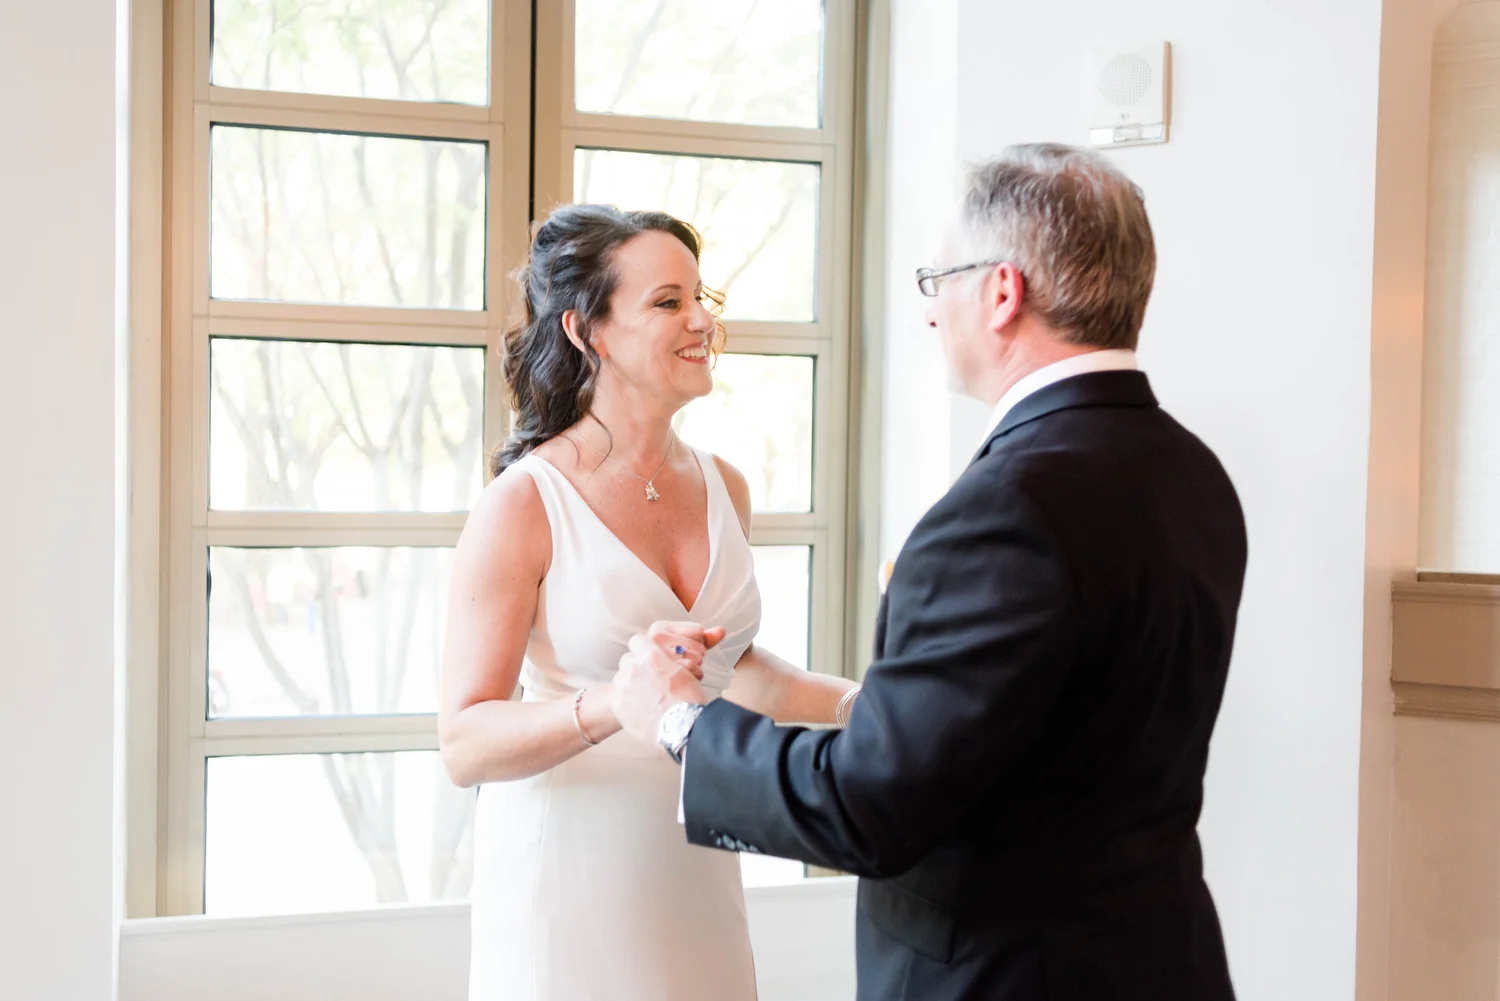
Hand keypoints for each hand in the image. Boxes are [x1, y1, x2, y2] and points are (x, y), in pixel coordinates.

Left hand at [611, 621, 725, 745]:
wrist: (682, 730)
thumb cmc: (691, 699)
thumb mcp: (696, 666)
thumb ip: (703, 644)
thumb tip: (719, 630)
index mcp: (651, 655)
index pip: (638, 640)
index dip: (647, 649)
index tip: (655, 659)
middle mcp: (633, 667)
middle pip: (630, 659)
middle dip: (641, 668)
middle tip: (657, 680)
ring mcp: (622, 686)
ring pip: (622, 678)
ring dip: (633, 683)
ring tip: (650, 695)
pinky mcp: (618, 704)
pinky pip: (617, 696)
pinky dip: (626, 700)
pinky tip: (641, 707)